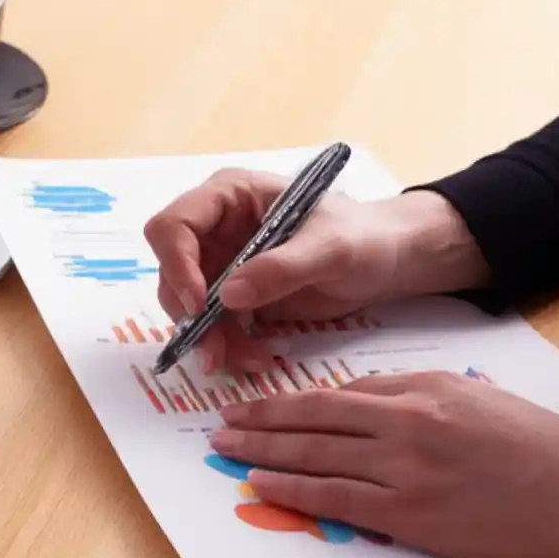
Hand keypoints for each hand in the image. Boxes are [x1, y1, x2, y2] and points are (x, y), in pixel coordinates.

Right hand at [143, 168, 487, 371]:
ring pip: (188, 306)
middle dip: (191, 315)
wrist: (385, 261)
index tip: (198, 305)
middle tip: (216, 351)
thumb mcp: (330, 249)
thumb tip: (227, 294)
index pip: (174, 225)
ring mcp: (222, 263)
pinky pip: (213, 326)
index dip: (176, 264)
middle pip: (173, 272)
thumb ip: (282, 267)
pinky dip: (229, 346)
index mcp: (229, 196)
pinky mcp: (234, 296)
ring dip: (211, 338)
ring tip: (250, 361)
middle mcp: (215, 228)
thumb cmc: (362, 236)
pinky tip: (257, 358)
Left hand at [210, 372, 558, 557]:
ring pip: (315, 455)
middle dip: (261, 422)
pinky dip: (294, 491)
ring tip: (227, 450)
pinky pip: (336, 498)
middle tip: (222, 423)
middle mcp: (404, 423)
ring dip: (264, 453)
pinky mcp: (409, 513)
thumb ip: (416, 395)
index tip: (257, 404)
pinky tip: (263, 485)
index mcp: (421, 390)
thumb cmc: (538, 448)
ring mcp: (403, 469)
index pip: (337, 393)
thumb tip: (364, 400)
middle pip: (314, 418)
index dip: (289, 401)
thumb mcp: (474, 397)